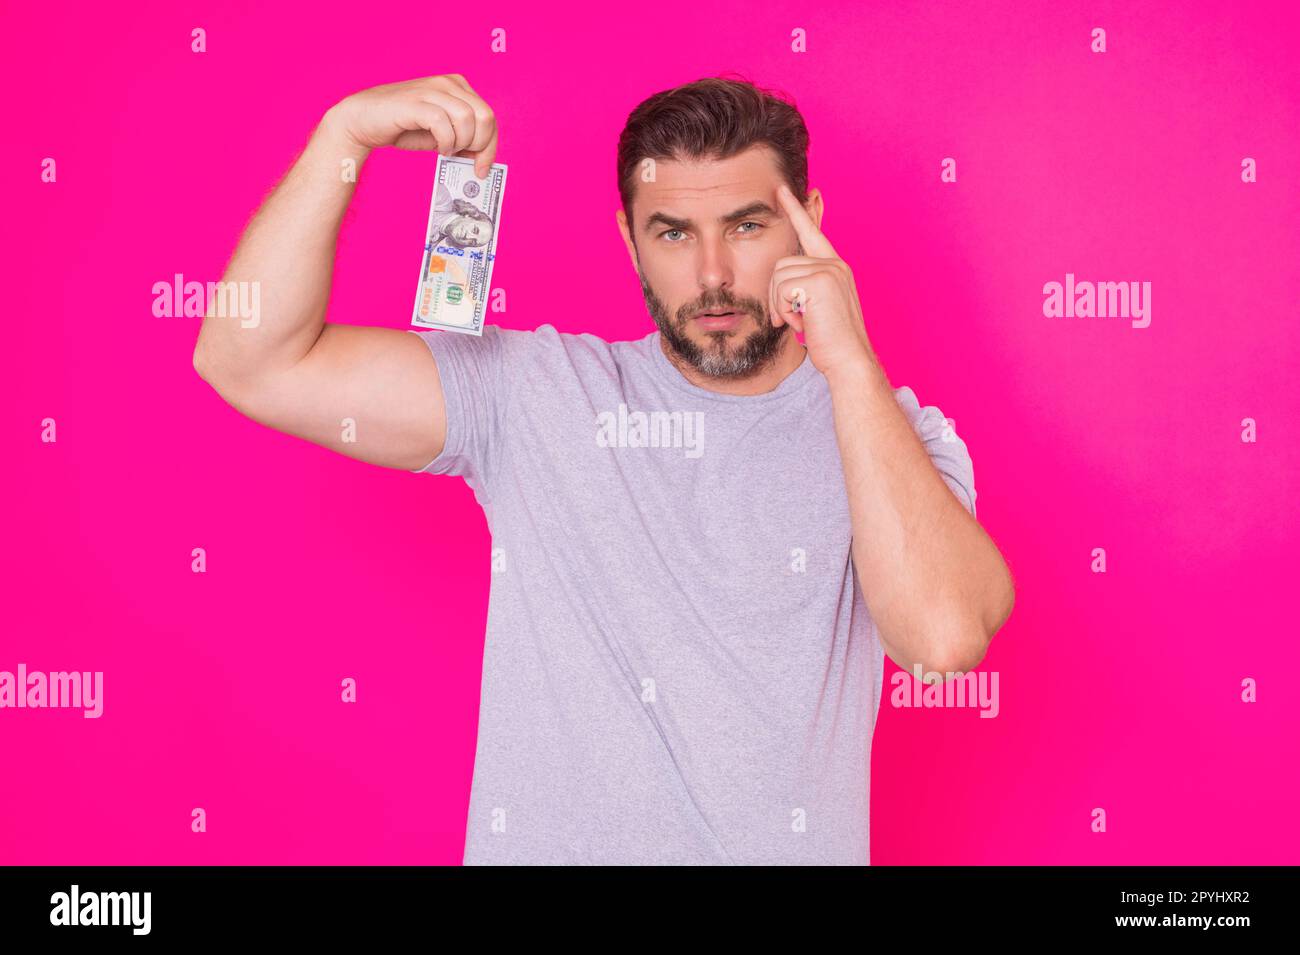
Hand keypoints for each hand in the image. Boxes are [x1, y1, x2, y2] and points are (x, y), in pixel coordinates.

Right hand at [322, 75, 498, 176]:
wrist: (364, 120)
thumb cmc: (404, 127)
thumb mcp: (442, 133)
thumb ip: (462, 138)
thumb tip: (482, 158)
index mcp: (457, 87)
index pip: (489, 117)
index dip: (490, 147)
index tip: (482, 168)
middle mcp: (448, 83)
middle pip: (485, 117)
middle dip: (480, 146)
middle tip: (463, 159)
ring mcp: (432, 90)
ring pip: (467, 120)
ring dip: (460, 143)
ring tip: (445, 150)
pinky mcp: (416, 102)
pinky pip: (444, 123)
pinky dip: (445, 142)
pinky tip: (438, 148)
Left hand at [770, 183, 875, 380]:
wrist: (849, 361)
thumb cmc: (832, 342)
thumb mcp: (817, 308)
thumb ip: (803, 288)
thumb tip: (781, 282)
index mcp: (835, 268)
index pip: (812, 233)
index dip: (796, 211)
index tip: (782, 190)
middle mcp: (834, 264)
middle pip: (782, 264)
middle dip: (777, 296)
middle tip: (789, 319)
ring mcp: (829, 270)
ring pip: (779, 275)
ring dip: (780, 305)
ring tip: (799, 322)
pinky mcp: (819, 281)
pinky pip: (782, 288)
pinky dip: (784, 309)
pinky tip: (801, 323)